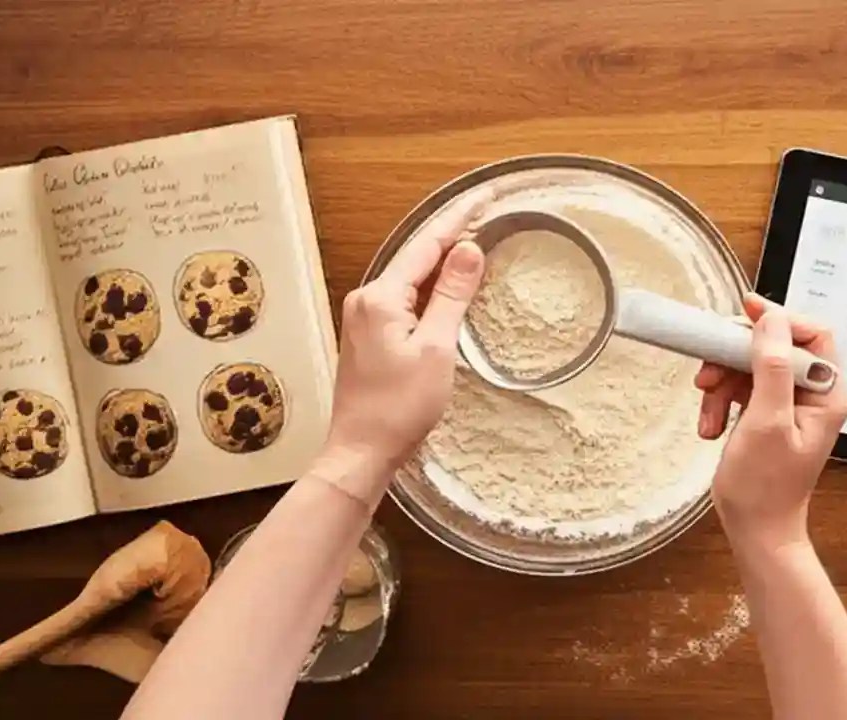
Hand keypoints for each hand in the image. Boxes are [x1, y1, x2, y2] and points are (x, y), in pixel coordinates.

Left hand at [316, 189, 492, 505]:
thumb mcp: (436, 349)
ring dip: (442, 260)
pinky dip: (430, 287)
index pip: (428, 245)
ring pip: (410, 277)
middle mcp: (365, 300)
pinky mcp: (368, 337)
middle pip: (417, 256)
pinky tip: (449, 286)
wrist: (361, 452)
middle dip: (451, 233)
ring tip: (474, 238)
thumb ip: (452, 296)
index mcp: (380, 297)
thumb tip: (469, 250)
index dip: (459, 219)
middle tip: (485, 211)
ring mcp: (363, 318)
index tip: (485, 197)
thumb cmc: (398, 408)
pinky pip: (404, 298)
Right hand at [695, 294, 846, 547]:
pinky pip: (739, 386)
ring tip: (707, 412)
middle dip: (735, 358)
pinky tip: (710, 426)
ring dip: (721, 384)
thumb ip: (772, 367)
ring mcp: (789, 402)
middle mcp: (813, 393)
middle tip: (709, 374)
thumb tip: (771, 320)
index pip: (810, 334)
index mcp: (828, 393)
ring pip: (749, 364)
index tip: (745, 311)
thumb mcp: (766, 422)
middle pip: (773, 345)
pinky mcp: (766, 411)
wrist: (756, 528)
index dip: (778, 319)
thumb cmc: (766, 487)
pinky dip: (719, 401)